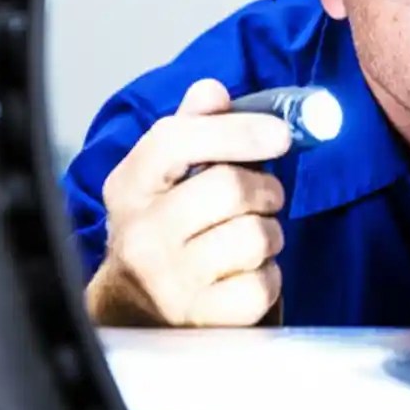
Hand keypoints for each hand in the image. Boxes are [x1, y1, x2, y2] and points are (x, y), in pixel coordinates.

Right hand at [85, 79, 292, 326]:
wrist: (139, 314)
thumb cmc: (170, 232)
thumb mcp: (169, 178)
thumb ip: (195, 129)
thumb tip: (212, 89)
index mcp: (129, 187)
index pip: (177, 140)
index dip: (237, 130)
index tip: (279, 134)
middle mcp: (141, 234)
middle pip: (231, 187)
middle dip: (265, 190)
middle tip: (263, 199)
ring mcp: (167, 282)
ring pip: (256, 235)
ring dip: (269, 235)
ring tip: (248, 241)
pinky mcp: (200, 319)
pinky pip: (265, 283)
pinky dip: (268, 278)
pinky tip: (244, 277)